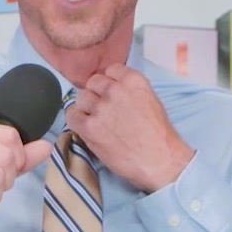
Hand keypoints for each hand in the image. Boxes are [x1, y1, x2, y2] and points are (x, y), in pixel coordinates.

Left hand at [67, 64, 194, 192]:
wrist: (159, 161)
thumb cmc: (159, 137)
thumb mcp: (151, 101)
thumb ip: (131, 91)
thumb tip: (113, 91)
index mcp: (133, 81)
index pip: (111, 70)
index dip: (109, 83)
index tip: (110, 93)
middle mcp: (115, 90)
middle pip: (93, 82)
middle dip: (96, 94)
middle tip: (102, 110)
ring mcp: (101, 108)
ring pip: (81, 98)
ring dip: (86, 108)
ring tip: (96, 122)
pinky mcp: (90, 126)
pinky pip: (72, 116)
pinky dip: (77, 121)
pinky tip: (86, 129)